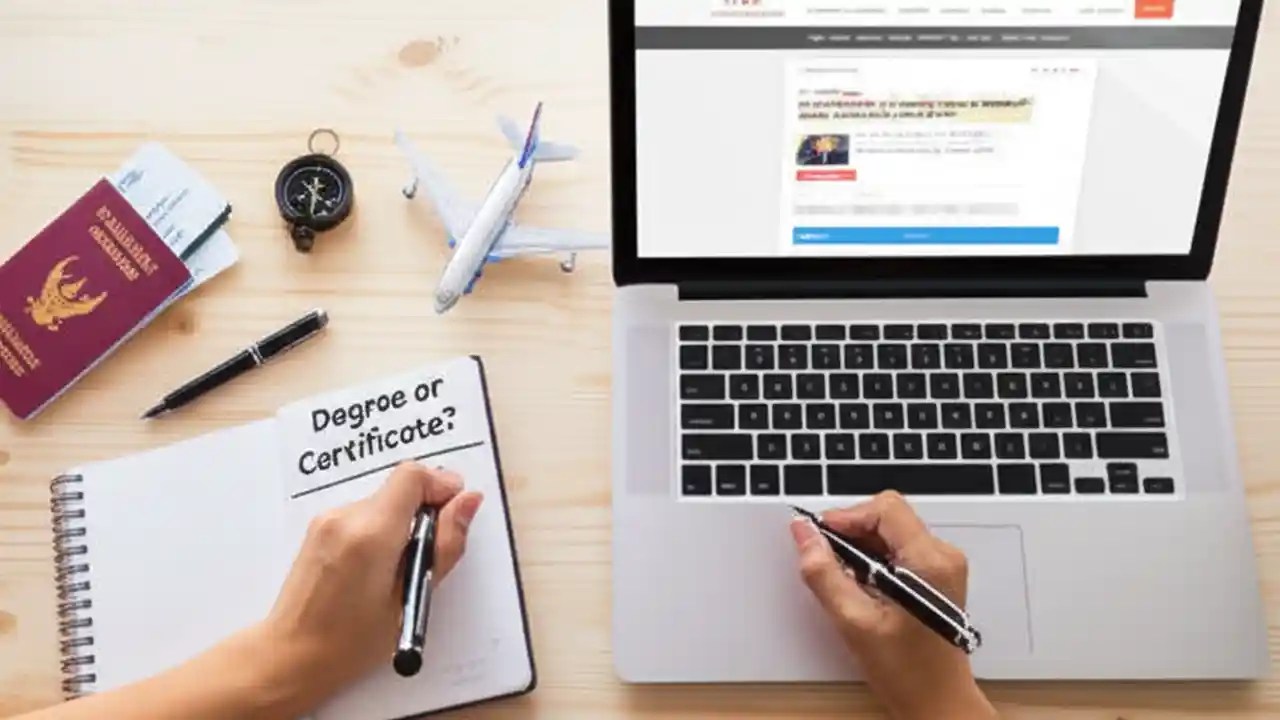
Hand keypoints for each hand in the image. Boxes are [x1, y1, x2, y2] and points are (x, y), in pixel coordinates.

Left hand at [255, 463, 483, 712]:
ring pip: (382, 504)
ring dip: (401, 526)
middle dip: (424, 513)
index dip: (441, 486)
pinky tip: (375, 572)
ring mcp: (327, 520)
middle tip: (429, 556)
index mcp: (372, 533)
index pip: (413, 476)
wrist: (290, 657)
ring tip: (398, 574)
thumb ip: (444, 545)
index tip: (455, 511)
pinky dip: (380, 532)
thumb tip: (468, 502)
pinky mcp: (317, 529)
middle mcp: (346, 516)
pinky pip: (363, 516)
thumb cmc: (351, 642)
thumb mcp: (411, 598)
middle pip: (399, 490)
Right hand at [790, 492, 996, 719]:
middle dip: (852, 533)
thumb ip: (824, 573)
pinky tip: (863, 587)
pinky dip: (875, 560)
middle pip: (888, 517)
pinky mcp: (937, 576)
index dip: (847, 517)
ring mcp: (943, 565)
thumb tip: (803, 534)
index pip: (885, 509)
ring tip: (846, 580)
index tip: (821, 538)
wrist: (938, 702)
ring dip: (862, 548)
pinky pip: (899, 550)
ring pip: (891, 532)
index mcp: (929, 561)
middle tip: (828, 561)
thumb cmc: (905, 671)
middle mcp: (943, 555)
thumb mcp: (854, 621)